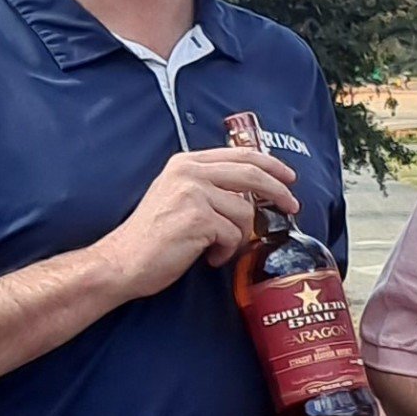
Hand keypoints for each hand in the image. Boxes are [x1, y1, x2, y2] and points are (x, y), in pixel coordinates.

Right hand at [99, 149, 301, 299]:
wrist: (124, 261)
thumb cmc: (153, 236)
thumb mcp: (177, 196)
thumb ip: (208, 186)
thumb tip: (251, 194)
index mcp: (186, 163)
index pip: (239, 155)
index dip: (271, 164)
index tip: (288, 177)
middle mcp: (189, 172)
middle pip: (251, 174)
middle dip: (278, 191)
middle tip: (292, 206)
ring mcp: (193, 193)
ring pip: (244, 213)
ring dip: (238, 237)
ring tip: (217, 247)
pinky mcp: (197, 218)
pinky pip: (233, 236)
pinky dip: (226, 251)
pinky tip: (208, 256)